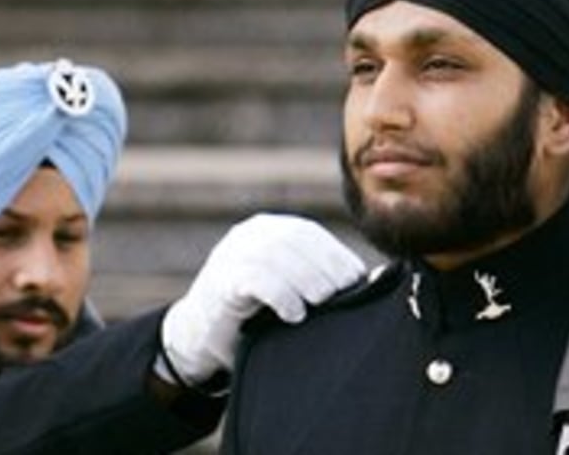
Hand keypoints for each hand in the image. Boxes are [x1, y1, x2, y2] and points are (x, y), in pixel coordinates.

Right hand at [159, 213, 365, 386]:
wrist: (197, 337)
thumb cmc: (253, 315)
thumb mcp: (288, 289)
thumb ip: (317, 279)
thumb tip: (371, 281)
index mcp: (269, 230)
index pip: (310, 234)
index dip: (337, 255)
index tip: (358, 280)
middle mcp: (249, 235)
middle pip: (296, 241)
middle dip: (326, 267)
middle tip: (344, 294)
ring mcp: (232, 254)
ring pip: (278, 257)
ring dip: (306, 280)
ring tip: (321, 303)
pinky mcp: (221, 279)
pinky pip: (256, 279)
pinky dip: (281, 295)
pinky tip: (294, 314)